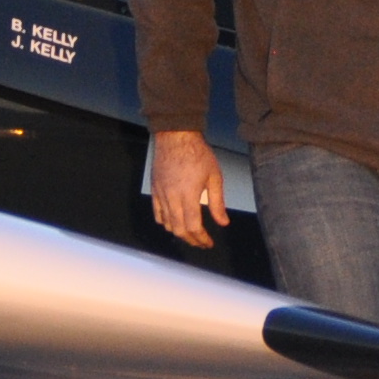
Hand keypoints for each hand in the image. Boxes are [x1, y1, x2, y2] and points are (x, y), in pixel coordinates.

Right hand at [149, 129, 228, 247]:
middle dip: (191, 240)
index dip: (201, 238)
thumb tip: (223, 222)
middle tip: (201, 242)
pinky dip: (164, 222)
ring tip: (190, 234)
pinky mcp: (155, 189)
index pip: (193, 226)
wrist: (175, 136)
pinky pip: (157, 212)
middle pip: (179, 229)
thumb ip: (217, 202)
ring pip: (167, 223)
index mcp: (189, 195)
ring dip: (179, 232)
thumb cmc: (197, 153)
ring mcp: (161, 194)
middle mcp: (172, 197)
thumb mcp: (214, 176)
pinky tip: (172, 223)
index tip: (208, 242)